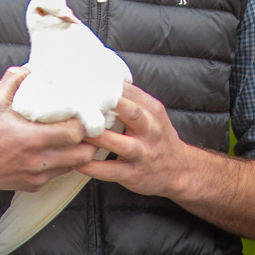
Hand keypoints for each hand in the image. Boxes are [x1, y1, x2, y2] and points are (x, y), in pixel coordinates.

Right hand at [0, 67, 98, 192]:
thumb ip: (12, 81)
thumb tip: (28, 69)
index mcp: (31, 139)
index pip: (74, 133)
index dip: (83, 123)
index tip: (81, 113)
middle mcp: (38, 161)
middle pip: (83, 154)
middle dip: (88, 141)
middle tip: (84, 127)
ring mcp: (37, 176)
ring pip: (74, 166)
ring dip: (77, 152)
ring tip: (72, 138)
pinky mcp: (33, 185)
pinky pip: (58, 174)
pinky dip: (61, 163)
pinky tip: (54, 151)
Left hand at [73, 83, 195, 198]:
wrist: (179, 170)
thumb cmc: (157, 136)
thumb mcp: (151, 113)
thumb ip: (130, 98)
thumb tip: (99, 80)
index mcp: (151, 111)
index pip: (130, 92)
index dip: (107, 87)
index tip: (84, 83)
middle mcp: (150, 130)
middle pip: (132, 113)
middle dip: (108, 106)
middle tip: (82, 102)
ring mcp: (142, 153)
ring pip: (120, 144)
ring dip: (96, 137)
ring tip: (75, 131)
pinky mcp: (133, 174)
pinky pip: (110, 170)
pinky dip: (92, 166)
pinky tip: (76, 161)